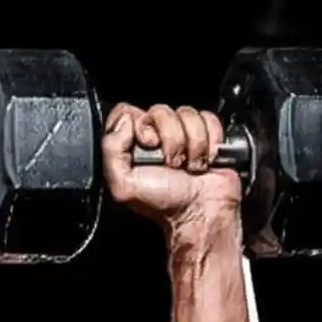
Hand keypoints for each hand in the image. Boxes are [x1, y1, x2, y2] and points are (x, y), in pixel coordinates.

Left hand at [101, 103, 241, 226]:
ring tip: (188, 166)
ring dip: (191, 144)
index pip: (128, 112)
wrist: (201, 211)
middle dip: (170, 139)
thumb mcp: (123, 184)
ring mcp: (182, 134)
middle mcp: (156, 136)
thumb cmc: (164, 203)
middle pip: (160, 110)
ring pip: (186, 113)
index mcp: (132, 144)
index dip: (140, 125)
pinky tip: (204, 159)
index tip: (148, 145)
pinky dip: (210, 140)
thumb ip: (111, 150)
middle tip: (171, 163)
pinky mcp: (208, 134)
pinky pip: (208, 118)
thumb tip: (123, 122)